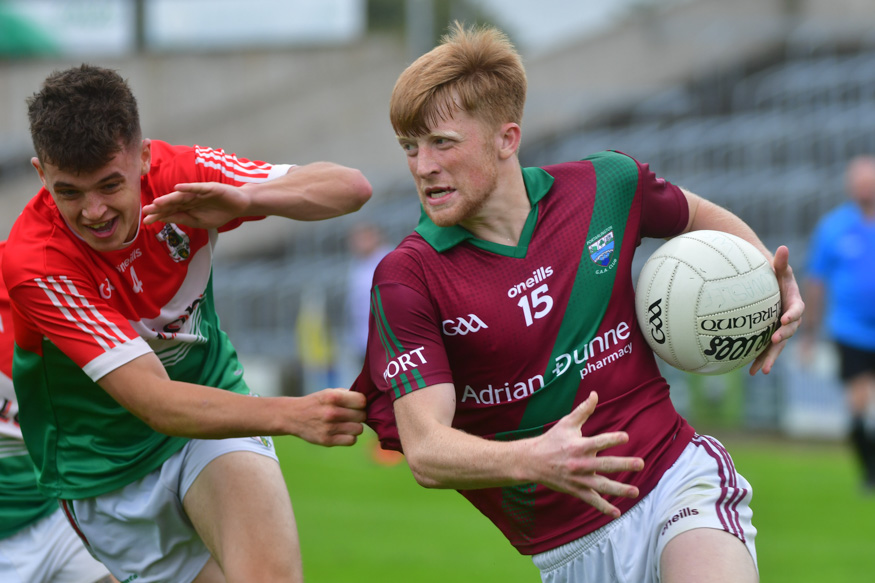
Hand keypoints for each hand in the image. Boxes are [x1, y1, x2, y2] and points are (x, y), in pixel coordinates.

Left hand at [142, 182, 250, 227]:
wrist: (239, 205)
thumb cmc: (220, 213)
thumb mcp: (200, 222)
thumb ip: (184, 219)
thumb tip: (166, 219)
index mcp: (188, 208)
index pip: (170, 211)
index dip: (159, 215)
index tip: (146, 220)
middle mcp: (190, 199)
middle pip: (172, 203)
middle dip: (159, 207)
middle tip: (146, 210)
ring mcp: (199, 193)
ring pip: (181, 196)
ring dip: (169, 198)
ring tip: (157, 202)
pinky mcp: (209, 188)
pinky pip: (196, 188)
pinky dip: (187, 187)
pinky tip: (177, 188)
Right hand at [288, 388, 366, 445]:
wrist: (293, 416)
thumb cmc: (317, 403)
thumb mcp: (329, 392)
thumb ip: (348, 395)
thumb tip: (369, 401)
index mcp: (333, 396)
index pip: (362, 401)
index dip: (361, 403)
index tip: (355, 404)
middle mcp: (331, 412)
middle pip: (362, 416)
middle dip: (359, 415)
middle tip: (350, 414)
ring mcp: (329, 428)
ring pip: (359, 429)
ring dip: (355, 427)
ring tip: (346, 423)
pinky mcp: (327, 441)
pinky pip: (351, 441)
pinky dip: (350, 437)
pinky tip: (343, 432)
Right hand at [529, 392, 643, 517]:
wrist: (532, 461)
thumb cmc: (551, 440)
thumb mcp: (566, 423)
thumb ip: (583, 410)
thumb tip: (595, 394)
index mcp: (579, 446)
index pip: (599, 442)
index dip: (613, 439)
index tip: (625, 437)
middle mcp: (580, 463)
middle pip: (605, 464)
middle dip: (624, 464)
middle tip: (640, 464)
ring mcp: (578, 479)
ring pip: (602, 486)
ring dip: (619, 489)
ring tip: (635, 491)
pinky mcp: (575, 490)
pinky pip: (591, 500)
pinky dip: (603, 507)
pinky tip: (616, 512)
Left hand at [749, 245, 804, 374]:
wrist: (767, 285)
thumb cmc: (773, 274)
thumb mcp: (778, 267)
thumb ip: (781, 261)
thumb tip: (783, 248)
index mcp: (794, 302)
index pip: (797, 309)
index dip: (792, 314)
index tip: (784, 318)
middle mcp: (789, 318)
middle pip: (789, 330)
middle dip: (782, 336)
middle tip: (773, 340)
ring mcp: (780, 329)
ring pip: (777, 346)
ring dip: (770, 357)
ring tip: (761, 370)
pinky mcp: (770, 336)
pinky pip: (766, 350)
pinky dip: (759, 360)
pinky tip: (751, 371)